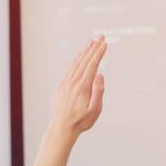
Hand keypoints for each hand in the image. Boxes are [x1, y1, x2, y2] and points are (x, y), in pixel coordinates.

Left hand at [32, 36, 106, 165]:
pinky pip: (69, 70)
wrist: (61, 129)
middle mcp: (72, 83)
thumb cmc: (81, 121)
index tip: (104, 43)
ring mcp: (64, 85)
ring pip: (75, 64)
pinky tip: (79, 58)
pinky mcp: (60, 88)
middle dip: (92, 48)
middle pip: (83, 61)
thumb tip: (99, 74)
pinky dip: (76, 62)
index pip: (92, 65)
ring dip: (84, 53)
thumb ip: (98, 91)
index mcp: (82, 87)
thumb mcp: (95, 109)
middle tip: (100, 37)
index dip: (99, 53)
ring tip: (91, 43)